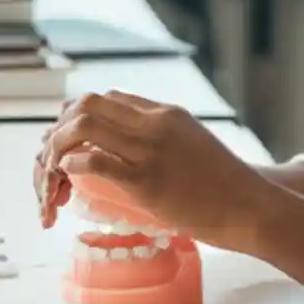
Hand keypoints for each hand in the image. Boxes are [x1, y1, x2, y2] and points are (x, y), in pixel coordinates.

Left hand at [40, 91, 279, 252]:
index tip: (71, 137)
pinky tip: (70, 174)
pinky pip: (97, 161)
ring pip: (86, 126)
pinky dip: (74, 164)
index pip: (109, 97)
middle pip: (90, 103)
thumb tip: (135, 144)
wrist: (249, 205)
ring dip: (60, 145)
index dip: (81, 114)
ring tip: (56, 168)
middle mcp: (156, 123)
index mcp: (167, 112)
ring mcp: (152, 150)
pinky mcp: (147, 181)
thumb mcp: (194, 143)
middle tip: (54, 152)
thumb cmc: (224, 183)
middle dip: (62, 125)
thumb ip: (165, 136)